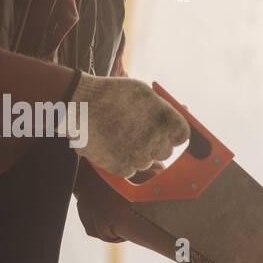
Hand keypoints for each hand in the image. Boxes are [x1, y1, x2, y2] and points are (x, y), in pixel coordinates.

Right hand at [69, 75, 188, 176]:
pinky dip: (122, 161)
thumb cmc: (112, 94)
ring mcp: (138, 156)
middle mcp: (155, 140)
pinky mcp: (120, 167)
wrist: (80, 103)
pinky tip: (113, 145)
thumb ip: (163, 107)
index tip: (164, 131)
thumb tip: (181, 115)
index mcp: (165, 120)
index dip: (172, 134)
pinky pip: (130, 171)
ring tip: (120, 135)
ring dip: (138, 153)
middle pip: (165, 151)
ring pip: (146, 162)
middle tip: (137, 131)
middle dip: (155, 143)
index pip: (182, 136)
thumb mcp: (143, 92)